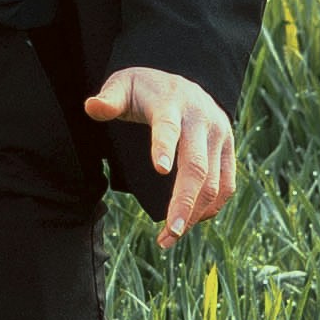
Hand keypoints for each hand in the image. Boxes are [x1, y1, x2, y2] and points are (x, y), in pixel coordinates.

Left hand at [85, 62, 236, 247]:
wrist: (182, 82)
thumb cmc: (145, 89)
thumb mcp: (123, 86)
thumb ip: (109, 99)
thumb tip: (91, 106)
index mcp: (171, 104)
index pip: (168, 127)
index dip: (164, 147)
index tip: (159, 169)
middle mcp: (201, 120)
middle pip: (196, 166)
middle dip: (184, 202)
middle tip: (169, 234)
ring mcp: (220, 135)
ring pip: (214, 182)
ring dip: (195, 213)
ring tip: (169, 237)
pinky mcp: (228, 149)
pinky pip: (227, 184)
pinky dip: (212, 207)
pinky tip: (192, 222)